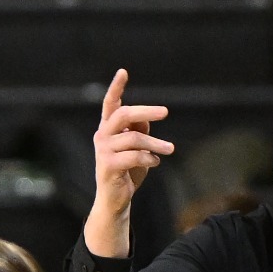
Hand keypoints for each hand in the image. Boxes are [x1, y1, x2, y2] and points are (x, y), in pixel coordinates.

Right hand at [84, 69, 171, 256]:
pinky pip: (134, 156)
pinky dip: (149, 158)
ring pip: (135, 138)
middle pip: (124, 115)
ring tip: (170, 149)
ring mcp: (103, 151)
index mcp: (108, 128)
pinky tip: (155, 163)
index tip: (123, 72)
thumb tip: (146, 120)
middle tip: (165, 112)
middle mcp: (102, 136)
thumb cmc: (128, 170)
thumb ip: (140, 131)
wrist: (115, 200)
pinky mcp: (108, 167)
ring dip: (156, 143)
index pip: (110, 103)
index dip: (116, 87)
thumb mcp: (137, 147)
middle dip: (146, 111)